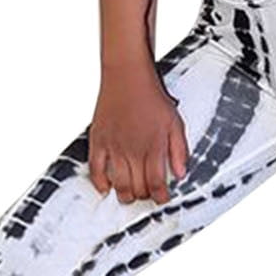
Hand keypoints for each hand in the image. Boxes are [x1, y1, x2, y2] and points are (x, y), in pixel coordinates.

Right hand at [89, 68, 191, 203]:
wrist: (127, 77)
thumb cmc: (151, 97)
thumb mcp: (175, 122)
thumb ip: (179, 150)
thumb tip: (180, 173)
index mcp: (153, 146)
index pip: (157, 183)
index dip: (160, 197)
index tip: (162, 199)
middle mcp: (133, 150)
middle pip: (137, 187)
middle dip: (144, 196)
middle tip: (147, 194)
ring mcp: (114, 146)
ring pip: (118, 183)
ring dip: (125, 195)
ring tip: (130, 196)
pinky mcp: (98, 140)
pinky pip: (95, 168)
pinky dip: (99, 182)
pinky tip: (106, 188)